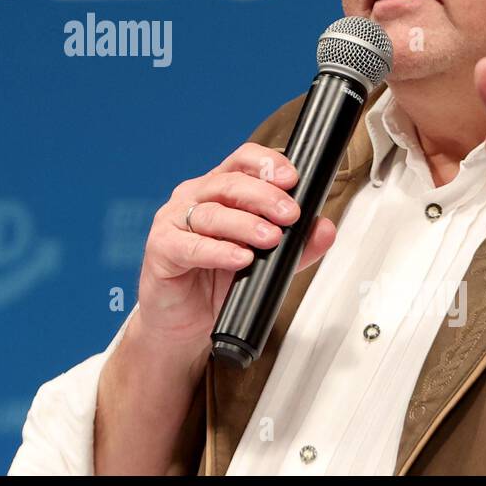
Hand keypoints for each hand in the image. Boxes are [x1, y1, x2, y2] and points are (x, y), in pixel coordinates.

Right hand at [136, 142, 337, 345]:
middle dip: (264, 196)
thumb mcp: (264, 264)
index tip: (292, 178)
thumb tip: (324, 229)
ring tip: (270, 239)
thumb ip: (295, 247)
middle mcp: (194, 198)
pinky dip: (218, 251)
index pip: (242, 162)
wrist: (183, 323)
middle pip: (230, 183)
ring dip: (245, 224)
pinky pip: (190, 245)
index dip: (266, 164)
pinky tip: (240, 257)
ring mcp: (173, 221)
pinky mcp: (161, 249)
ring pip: (212, 212)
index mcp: (217, 191)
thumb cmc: (215, 285)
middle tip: (290, 215)